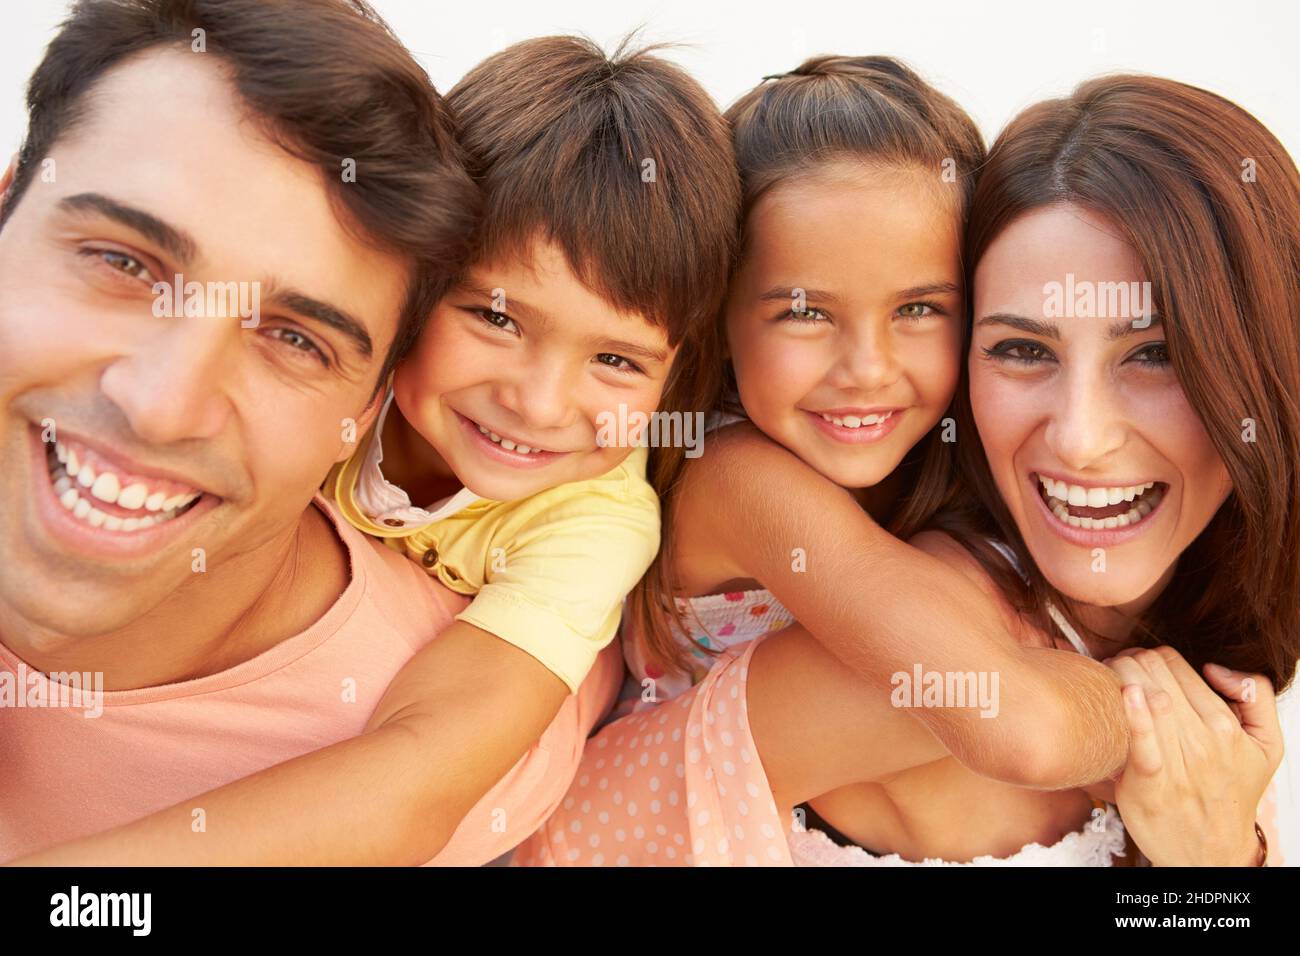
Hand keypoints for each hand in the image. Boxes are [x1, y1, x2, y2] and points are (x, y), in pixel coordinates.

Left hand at [1104, 646, 1281, 865]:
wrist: (1212, 851)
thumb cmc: (1233, 790)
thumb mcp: (1266, 744)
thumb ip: (1256, 695)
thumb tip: (1215, 668)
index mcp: (1225, 724)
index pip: (1174, 663)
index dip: (1149, 655)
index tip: (1138, 664)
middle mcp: (1203, 740)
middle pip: (1153, 672)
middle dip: (1128, 660)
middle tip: (1117, 670)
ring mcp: (1178, 761)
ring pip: (1143, 694)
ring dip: (1117, 676)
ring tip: (1107, 681)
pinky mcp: (1151, 782)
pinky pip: (1142, 743)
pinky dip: (1134, 716)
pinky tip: (1126, 695)